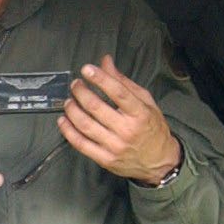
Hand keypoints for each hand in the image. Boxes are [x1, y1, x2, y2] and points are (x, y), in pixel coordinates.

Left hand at [58, 55, 180, 183]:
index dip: (100, 78)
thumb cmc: (152, 129)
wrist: (159, 161)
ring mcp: (115, 146)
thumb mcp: (145, 102)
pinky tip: (63, 121)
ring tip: (69, 101)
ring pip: (85, 125)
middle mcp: (127, 130)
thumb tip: (106, 62)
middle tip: (76, 85)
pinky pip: (81, 144)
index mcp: (140, 113)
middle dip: (81, 92)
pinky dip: (68, 131)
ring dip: (72, 110)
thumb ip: (123, 82)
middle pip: (96, 107)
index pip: (118, 92)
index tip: (87, 69)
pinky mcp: (105, 159)